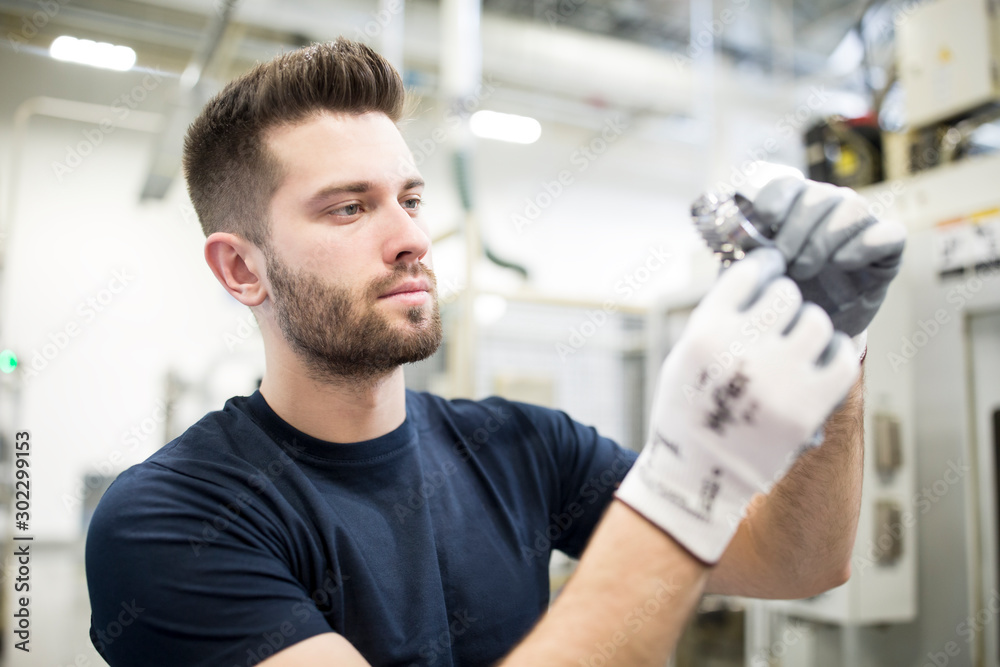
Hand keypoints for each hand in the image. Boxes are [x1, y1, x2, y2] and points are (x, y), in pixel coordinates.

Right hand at [614, 248, 858, 563]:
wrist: (698, 478)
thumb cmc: (689, 413)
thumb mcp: (684, 357)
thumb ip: (717, 318)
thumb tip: (759, 279)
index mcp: (705, 332)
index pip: (749, 274)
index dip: (763, 270)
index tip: (769, 275)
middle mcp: (741, 350)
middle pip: (786, 294)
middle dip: (785, 305)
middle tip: (781, 319)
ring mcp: (778, 378)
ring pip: (817, 322)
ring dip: (810, 328)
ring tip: (800, 343)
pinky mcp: (808, 406)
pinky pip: (842, 359)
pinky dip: (837, 355)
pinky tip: (823, 360)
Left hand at [750, 175, 905, 336]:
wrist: (805, 334)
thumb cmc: (774, 298)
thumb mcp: (750, 277)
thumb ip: (741, 252)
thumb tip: (732, 229)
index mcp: (793, 208)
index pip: (788, 184)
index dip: (775, 199)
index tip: (764, 223)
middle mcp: (828, 210)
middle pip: (819, 195)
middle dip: (796, 229)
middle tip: (783, 261)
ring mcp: (859, 228)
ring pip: (852, 207)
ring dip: (824, 237)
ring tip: (805, 269)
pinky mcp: (887, 252)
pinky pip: (889, 233)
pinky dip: (864, 243)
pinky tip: (841, 263)